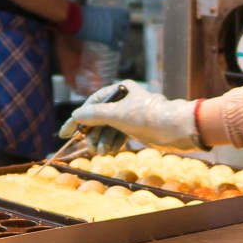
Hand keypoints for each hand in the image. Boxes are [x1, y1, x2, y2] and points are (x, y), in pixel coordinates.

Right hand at [58, 80, 200, 152]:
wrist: (176, 128)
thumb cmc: (147, 116)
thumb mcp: (117, 114)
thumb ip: (94, 114)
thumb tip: (75, 115)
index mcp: (119, 89)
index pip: (92, 104)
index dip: (77, 119)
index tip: (65, 133)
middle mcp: (124, 99)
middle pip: (100, 117)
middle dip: (93, 134)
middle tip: (88, 148)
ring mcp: (131, 113)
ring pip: (109, 128)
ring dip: (102, 140)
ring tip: (100, 153)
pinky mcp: (138, 126)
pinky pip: (119, 134)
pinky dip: (113, 143)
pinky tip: (109, 152)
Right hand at [75, 4, 128, 47]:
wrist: (79, 20)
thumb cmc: (84, 13)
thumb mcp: (95, 10)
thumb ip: (100, 14)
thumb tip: (97, 16)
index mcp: (114, 11)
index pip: (126, 14)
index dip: (124, 18)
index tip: (121, 20)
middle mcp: (117, 21)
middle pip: (126, 26)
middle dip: (123, 29)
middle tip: (118, 31)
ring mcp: (114, 31)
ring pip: (123, 37)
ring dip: (120, 38)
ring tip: (117, 40)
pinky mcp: (109, 40)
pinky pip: (116, 47)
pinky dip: (116, 48)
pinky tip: (114, 49)